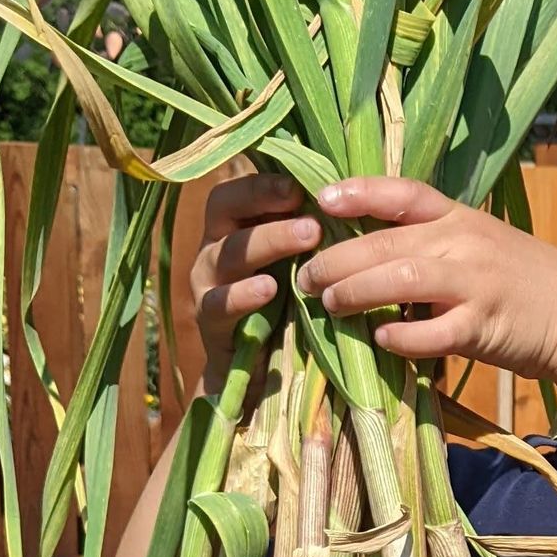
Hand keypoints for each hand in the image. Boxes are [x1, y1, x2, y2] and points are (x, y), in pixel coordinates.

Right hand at [191, 173, 321, 383]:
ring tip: (308, 237)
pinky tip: (270, 289)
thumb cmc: (285, 306)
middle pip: (226, 210)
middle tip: (314, 208)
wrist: (260, 373)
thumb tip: (349, 198)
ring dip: (269, 241)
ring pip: (228, 253)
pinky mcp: (210, 322)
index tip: (303, 185)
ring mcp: (207, 284)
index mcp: (232, 227)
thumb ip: (308, 234)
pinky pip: (220, 303)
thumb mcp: (295, 266)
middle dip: (267, 202)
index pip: (237, 190)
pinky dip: (244, 295)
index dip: (265, 183)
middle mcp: (214, 248)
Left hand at [298, 177, 556, 383]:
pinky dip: (398, 337)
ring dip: (356, 292)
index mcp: (459, 218)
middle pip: (387, 243)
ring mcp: (474, 285)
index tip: (322, 200)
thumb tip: (363, 250)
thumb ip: (428, 241)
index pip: (403, 193)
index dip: (359, 193)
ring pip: (401, 281)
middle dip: (338, 259)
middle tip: (307, 276)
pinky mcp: (481, 328)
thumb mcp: (477, 242)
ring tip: (329, 304)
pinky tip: (379, 339)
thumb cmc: (516, 279)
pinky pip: (430, 333)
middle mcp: (464, 244)